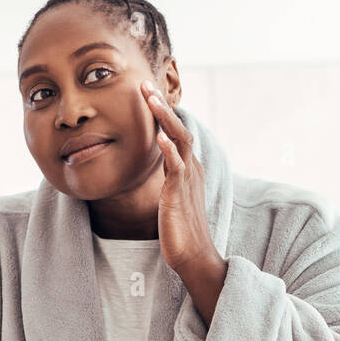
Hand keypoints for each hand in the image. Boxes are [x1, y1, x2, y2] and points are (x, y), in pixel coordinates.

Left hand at [142, 80, 227, 323]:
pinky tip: (160, 137)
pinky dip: (169, 150)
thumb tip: (156, 169)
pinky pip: (176, 166)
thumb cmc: (181, 230)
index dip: (163, 113)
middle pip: (179, 128)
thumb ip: (166, 180)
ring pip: (179, 140)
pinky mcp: (180, 194)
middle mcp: (191, 169)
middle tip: (145, 85)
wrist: (194, 256)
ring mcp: (187, 180)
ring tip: (150, 99)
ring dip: (164, 118)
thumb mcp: (171, 198)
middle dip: (162, 106)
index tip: (148, 94)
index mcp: (188, 169)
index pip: (177, 133)